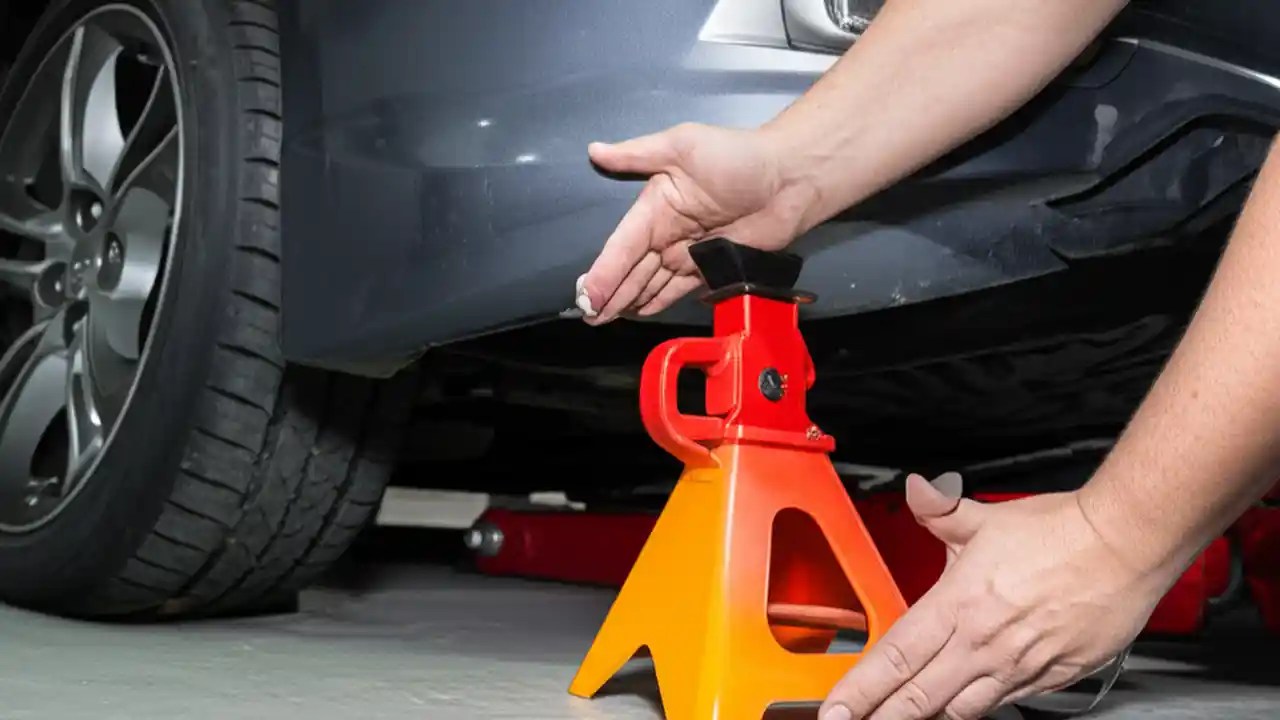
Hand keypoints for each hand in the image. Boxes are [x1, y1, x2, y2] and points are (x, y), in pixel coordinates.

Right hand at [576, 122, 815, 323]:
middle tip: (587, 316)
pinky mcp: (710, 268)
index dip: (604, 272)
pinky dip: (656, 302)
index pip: (622, 245)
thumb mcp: (682, 144)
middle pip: (631, 270)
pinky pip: (676, 289)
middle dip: (608, 293)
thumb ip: (637, 154)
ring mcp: (687, 253)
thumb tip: (594, 151)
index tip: (586, 295)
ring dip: (627, 301)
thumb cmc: (738, 157)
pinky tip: (637, 313)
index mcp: (655, 205)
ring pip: (649, 282)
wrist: (791, 178)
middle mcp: (665, 232)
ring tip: (603, 320)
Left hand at [821, 475, 1172, 719]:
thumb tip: (915, 490)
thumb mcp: (984, 517)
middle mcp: (983, 643)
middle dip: (882, 719)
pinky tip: (960, 711)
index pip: (895, 658)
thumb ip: (939, 510)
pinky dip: (975, 710)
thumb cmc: (1061, 532)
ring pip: (960, 710)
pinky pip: (1002, 703)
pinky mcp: (1051, 677)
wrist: (1126, 545)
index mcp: (958, 605)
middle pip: (918, 698)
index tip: (836, 710)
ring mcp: (1018, 666)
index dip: (860, 691)